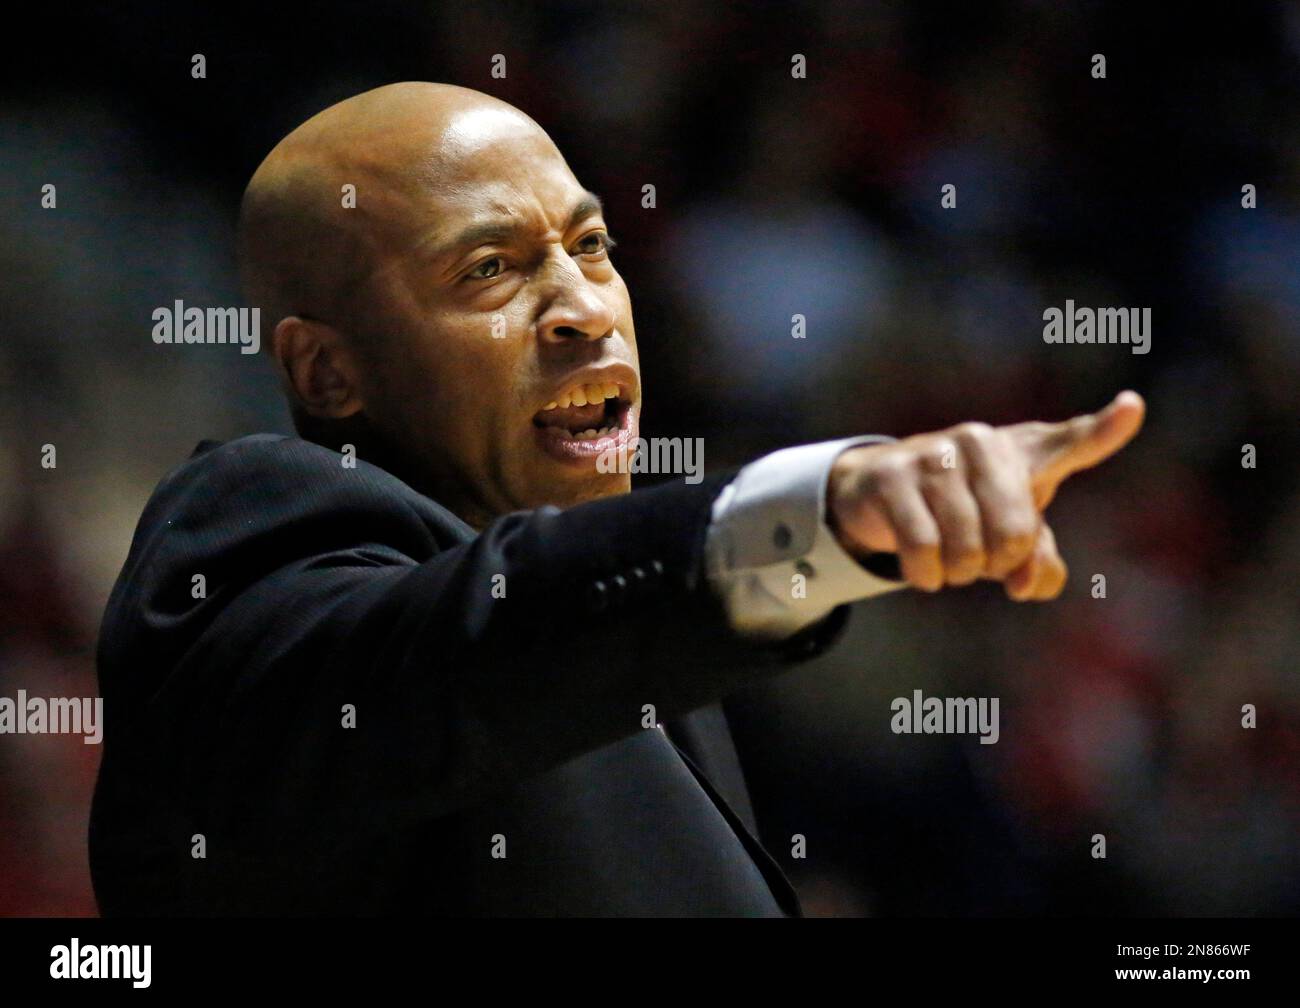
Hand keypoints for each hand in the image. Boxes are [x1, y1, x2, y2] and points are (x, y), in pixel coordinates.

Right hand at [827, 391, 1145, 599]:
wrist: (881, 488)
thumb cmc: (965, 510)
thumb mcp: (1009, 535)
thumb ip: (1037, 563)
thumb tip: (1024, 584)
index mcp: (1025, 451)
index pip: (1073, 442)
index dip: (1105, 429)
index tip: (1132, 408)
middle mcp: (982, 441)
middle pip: (1014, 537)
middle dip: (998, 565)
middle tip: (981, 557)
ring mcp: (934, 454)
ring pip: (966, 550)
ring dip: (959, 574)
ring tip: (950, 560)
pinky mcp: (892, 476)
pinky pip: (924, 550)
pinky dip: (928, 577)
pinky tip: (925, 572)